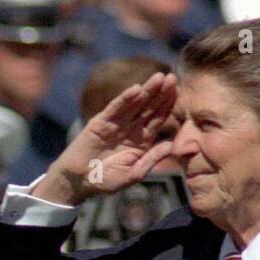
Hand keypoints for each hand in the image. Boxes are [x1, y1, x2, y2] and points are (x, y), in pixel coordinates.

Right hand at [33, 71, 177, 206]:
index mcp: (142, 141)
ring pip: (134, 104)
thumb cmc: (106, 180)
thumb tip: (171, 146)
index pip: (158, 119)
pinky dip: (125, 99)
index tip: (180, 92)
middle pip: (149, 107)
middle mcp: (130, 129)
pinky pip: (115, 108)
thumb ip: (151, 159)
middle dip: (160, 92)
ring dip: (146, 90)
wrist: (79, 182)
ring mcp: (116, 123)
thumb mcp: (133, 174)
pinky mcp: (100, 122)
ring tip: (159, 77)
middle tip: (173, 77)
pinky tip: (136, 89)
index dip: (168, 105)